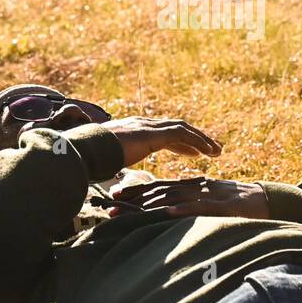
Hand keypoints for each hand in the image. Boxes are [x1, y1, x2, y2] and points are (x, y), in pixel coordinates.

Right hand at [98, 117, 222, 168]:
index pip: (163, 133)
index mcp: (134, 130)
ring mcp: (148, 126)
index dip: (181, 143)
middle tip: (212, 150)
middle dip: (196, 139)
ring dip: (201, 140)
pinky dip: (197, 142)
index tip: (194, 152)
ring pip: (183, 129)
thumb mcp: (106, 162)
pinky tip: (208, 152)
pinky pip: (182, 135)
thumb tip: (112, 178)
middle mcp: (143, 124)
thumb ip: (114, 165)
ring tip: (217, 151)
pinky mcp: (153, 134)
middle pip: (177, 128)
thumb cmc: (90, 159)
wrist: (84, 150)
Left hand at [108, 177, 268, 219]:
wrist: (265, 200)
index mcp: (191, 186)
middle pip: (160, 191)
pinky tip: (166, 213)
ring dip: (149, 205)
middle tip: (111, 206)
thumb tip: (167, 212)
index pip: (159, 187)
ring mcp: (207, 196)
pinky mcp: (220, 206)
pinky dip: (182, 209)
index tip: (115, 197)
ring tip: (129, 211)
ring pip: (174, 198)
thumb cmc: (236, 206)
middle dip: (134, 199)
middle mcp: (194, 188)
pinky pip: (198, 207)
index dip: (137, 191)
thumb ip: (188, 204)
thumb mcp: (207, 203)